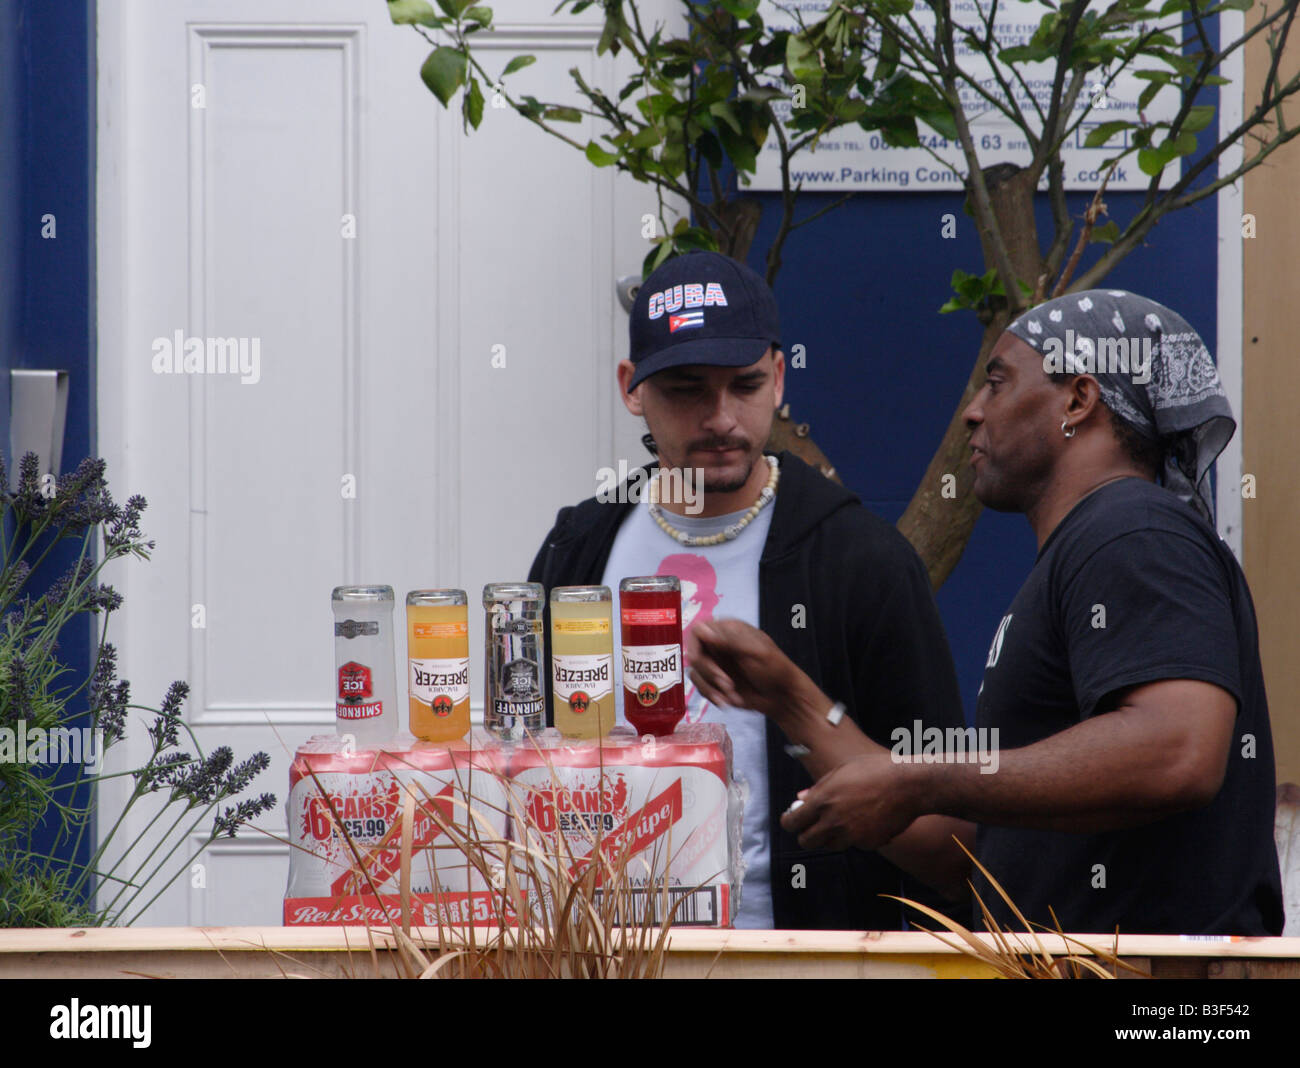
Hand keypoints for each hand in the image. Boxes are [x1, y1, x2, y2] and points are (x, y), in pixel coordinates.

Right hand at [686, 619, 804, 720]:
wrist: (784, 698)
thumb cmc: (776, 670)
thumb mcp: (756, 652)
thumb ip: (729, 640)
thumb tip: (704, 630)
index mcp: (729, 631)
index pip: (699, 631)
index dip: (694, 645)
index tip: (697, 660)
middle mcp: (719, 646)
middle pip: (694, 655)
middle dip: (709, 673)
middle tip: (727, 684)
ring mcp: (717, 666)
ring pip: (696, 674)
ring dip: (712, 688)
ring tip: (732, 695)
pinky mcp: (716, 684)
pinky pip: (701, 689)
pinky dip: (714, 696)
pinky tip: (731, 700)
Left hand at [780, 750, 918, 850]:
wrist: (909, 784)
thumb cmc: (876, 770)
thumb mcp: (842, 770)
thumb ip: (819, 787)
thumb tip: (801, 798)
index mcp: (823, 799)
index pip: (792, 822)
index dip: (789, 822)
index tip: (792, 820)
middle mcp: (833, 820)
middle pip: (807, 842)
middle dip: (807, 834)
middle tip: (813, 826)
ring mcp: (851, 835)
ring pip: (831, 845)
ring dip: (831, 836)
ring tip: (844, 818)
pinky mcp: (868, 844)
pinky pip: (855, 844)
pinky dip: (856, 837)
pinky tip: (866, 819)